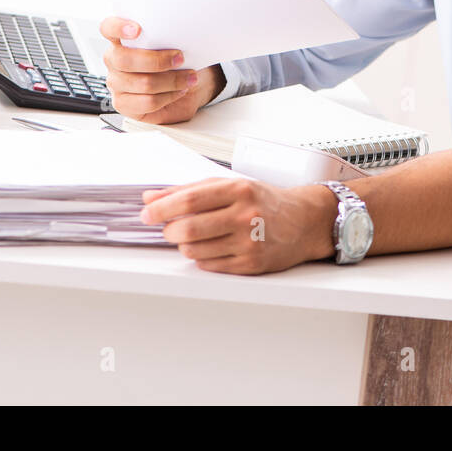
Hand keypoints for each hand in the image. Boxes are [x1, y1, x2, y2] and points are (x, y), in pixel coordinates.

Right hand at [99, 17, 223, 123]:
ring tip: (188, 78)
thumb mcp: (179, 44)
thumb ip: (170, 36)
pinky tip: (179, 91)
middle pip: (124, 59)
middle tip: (180, 58)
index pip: (108, 28)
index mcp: (122, 39)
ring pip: (143, 83)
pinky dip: (169, 96)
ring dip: (172, 81)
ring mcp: (116, 83)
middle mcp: (115, 60)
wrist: (189, 86)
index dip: (118, 27)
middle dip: (157, 60)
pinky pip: (147, 102)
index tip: (138, 30)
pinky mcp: (124, 104)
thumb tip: (179, 33)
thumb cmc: (181, 62)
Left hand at [141, 177, 336, 273]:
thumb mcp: (230, 185)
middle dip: (169, 231)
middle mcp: (245, 215)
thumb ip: (189, 190)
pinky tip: (210, 247)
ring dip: (184, 245)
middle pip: (188, 229)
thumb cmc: (264, 201)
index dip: (161, 208)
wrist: (304, 221)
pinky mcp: (251, 264)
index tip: (147, 213)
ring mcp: (249, 242)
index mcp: (238, 190)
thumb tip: (151, 197)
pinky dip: (200, 257)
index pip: (188, 200)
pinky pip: (209, 265)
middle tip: (168, 228)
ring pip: (194, 250)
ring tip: (193, 236)